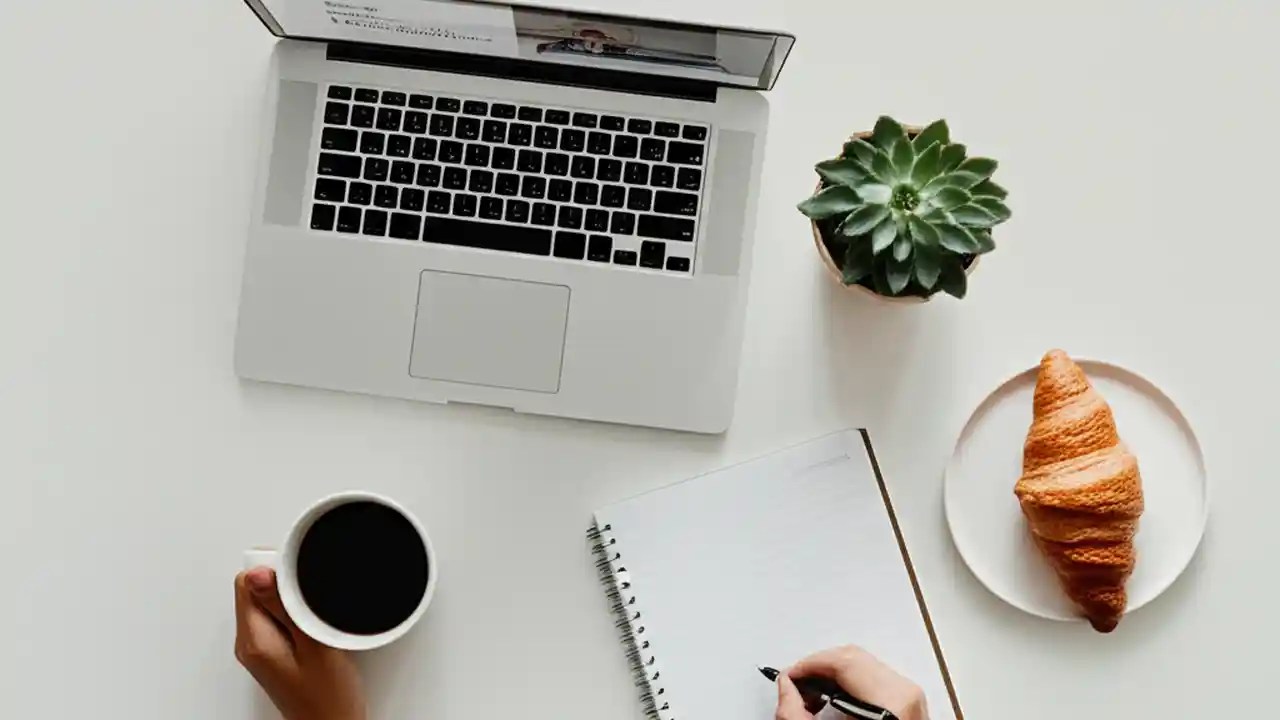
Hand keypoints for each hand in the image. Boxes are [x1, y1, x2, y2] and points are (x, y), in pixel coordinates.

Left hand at [234, 567, 366, 719]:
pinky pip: (276, 618)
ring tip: (315, 621)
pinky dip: (296, 616)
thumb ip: (284, 607)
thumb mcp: (314, 645)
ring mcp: (259, 649)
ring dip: (292, 602)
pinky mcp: (272, 652)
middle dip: (285, 587)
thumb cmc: (328, 697)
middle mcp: (250, 644)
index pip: (247, 581)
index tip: (299, 586)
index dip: (276, 573)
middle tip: (312, 607)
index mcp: (254, 641)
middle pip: (256, 590)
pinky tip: (314, 629)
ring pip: (267, 603)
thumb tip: (258, 573)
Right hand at [775, 645, 927, 719]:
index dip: (808, 665)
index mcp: (890, 704)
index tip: (790, 677)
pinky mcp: (910, 705)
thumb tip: (786, 688)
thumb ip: (794, 714)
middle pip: (852, 658)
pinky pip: (875, 678)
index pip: (842, 662)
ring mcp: (912, 699)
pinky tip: (834, 703)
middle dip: (818, 669)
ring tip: (814, 699)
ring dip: (833, 677)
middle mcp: (906, 696)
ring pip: (864, 665)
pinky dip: (850, 685)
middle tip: (796, 686)